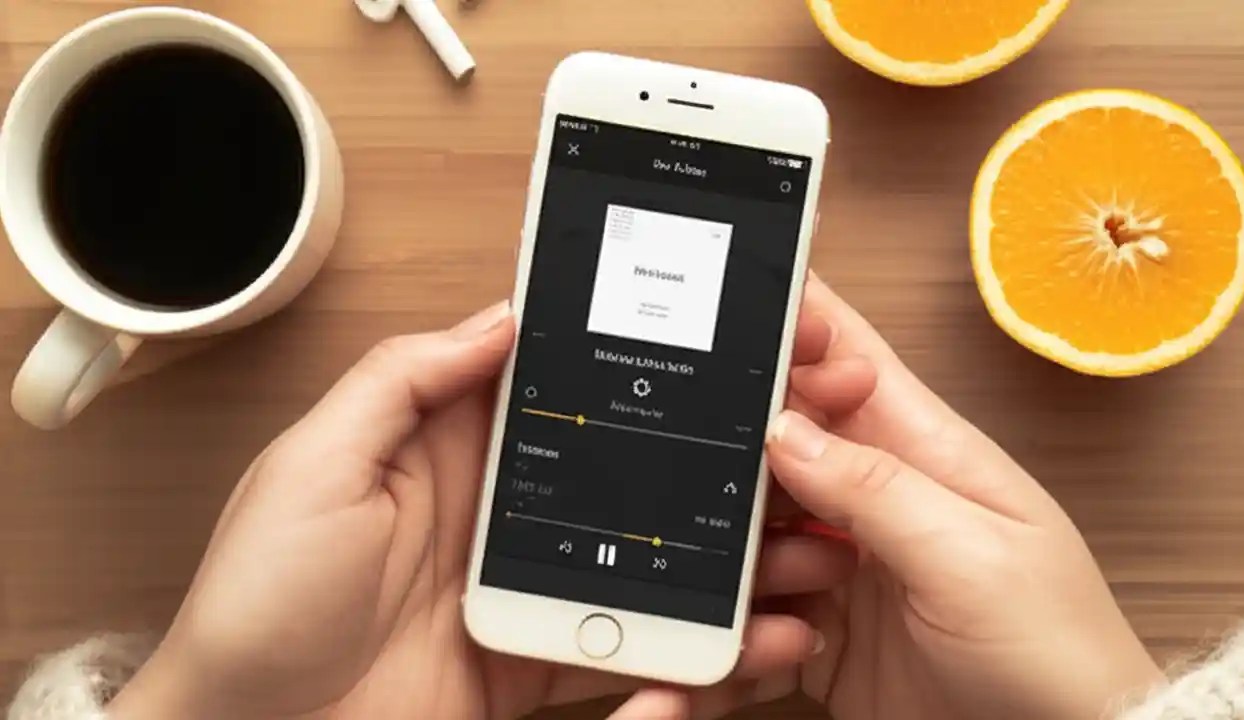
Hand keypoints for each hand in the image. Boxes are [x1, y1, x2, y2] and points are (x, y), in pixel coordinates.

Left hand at [108, 300, 855, 719]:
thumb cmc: (258, 603)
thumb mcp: (314, 465)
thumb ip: (402, 381)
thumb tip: (498, 317)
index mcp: (447, 443)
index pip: (561, 381)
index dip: (637, 357)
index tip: (719, 343)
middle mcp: (499, 507)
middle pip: (625, 468)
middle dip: (709, 458)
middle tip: (790, 447)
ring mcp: (526, 585)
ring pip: (646, 555)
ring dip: (722, 554)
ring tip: (796, 551)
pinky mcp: (535, 658)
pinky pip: (628, 644)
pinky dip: (691, 647)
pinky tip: (746, 638)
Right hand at [762, 276, 1162, 719]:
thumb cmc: (1055, 652)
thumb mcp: (973, 557)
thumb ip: (875, 486)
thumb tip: (783, 427)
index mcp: (927, 453)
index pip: (848, 360)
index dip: (794, 329)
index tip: (736, 326)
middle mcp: (879, 499)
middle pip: (779, 444)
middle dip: (743, 465)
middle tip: (732, 497)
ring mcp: (847, 563)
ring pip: (754, 528)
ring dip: (747, 559)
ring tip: (789, 600)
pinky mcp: (822, 627)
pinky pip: (752, 608)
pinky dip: (743, 626)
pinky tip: (775, 647)